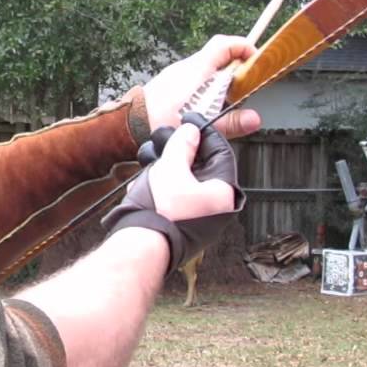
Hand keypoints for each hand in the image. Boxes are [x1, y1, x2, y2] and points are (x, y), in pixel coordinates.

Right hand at [102, 115, 244, 272]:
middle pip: (200, 163)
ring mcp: (198, 214)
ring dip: (165, 162)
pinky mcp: (180, 221)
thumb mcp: (172, 167)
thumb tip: (192, 132)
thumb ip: (183, 145)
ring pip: (184, 177)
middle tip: (164, 135)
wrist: (141, 248)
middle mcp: (216, 204)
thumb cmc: (162, 210)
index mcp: (224, 191)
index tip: (189, 119)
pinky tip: (146, 173)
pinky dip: (161, 181)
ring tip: (148, 154)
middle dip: (179, 147)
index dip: (203, 130)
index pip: (219, 150)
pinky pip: (174, 194)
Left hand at [142, 35, 261, 139]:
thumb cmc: (159, 123)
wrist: (128, 125)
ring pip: (207, 69)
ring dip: (220, 80)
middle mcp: (186, 67)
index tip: (255, 59)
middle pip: (218, 57)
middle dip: (235, 69)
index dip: (243, 47)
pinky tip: (206, 106)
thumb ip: (231, 122)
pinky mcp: (170, 83)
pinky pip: (195, 78)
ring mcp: (177, 73)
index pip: (223, 44)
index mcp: (195, 70)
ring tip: (226, 101)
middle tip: (244, 86)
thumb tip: (254, 119)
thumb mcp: (202, 124)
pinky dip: (206, 87)